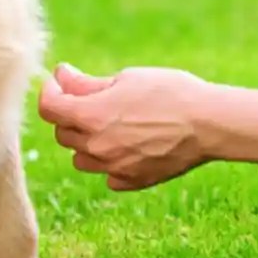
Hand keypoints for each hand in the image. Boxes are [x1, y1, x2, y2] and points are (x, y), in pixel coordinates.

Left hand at [37, 64, 211, 190]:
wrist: (208, 123)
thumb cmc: (169, 92)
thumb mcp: (126, 79)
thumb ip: (87, 83)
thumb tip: (61, 76)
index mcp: (91, 117)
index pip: (48, 108)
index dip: (49, 92)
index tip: (60, 83)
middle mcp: (96, 147)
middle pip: (62, 134)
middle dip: (69, 115)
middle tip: (89, 99)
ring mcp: (113, 168)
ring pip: (81, 158)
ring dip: (86, 142)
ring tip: (110, 124)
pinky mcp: (132, 181)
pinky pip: (108, 175)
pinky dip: (110, 162)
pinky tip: (129, 145)